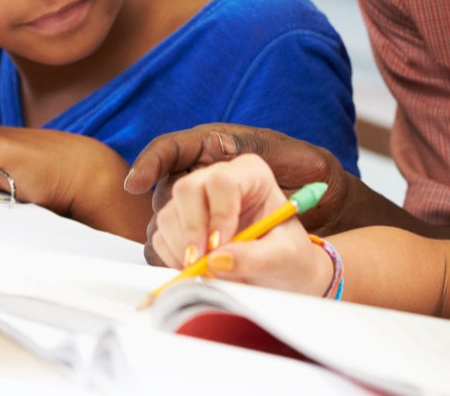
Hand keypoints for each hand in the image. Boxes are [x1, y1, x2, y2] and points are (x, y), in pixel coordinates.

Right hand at [150, 154, 332, 296]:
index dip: (218, 214)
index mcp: (251, 175)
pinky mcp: (179, 224)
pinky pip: (160, 237)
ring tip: (209, 272)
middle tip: (201, 264)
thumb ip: (256, 258)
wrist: (280, 275)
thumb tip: (216, 260)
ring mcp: (195, 201)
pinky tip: (198, 270)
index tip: (220, 246)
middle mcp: (218, 180)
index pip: (223, 181)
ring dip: (182, 248)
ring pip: (168, 214)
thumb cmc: (289, 258)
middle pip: (187, 189)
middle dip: (191, 230)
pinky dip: (173, 258)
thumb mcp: (285, 258)